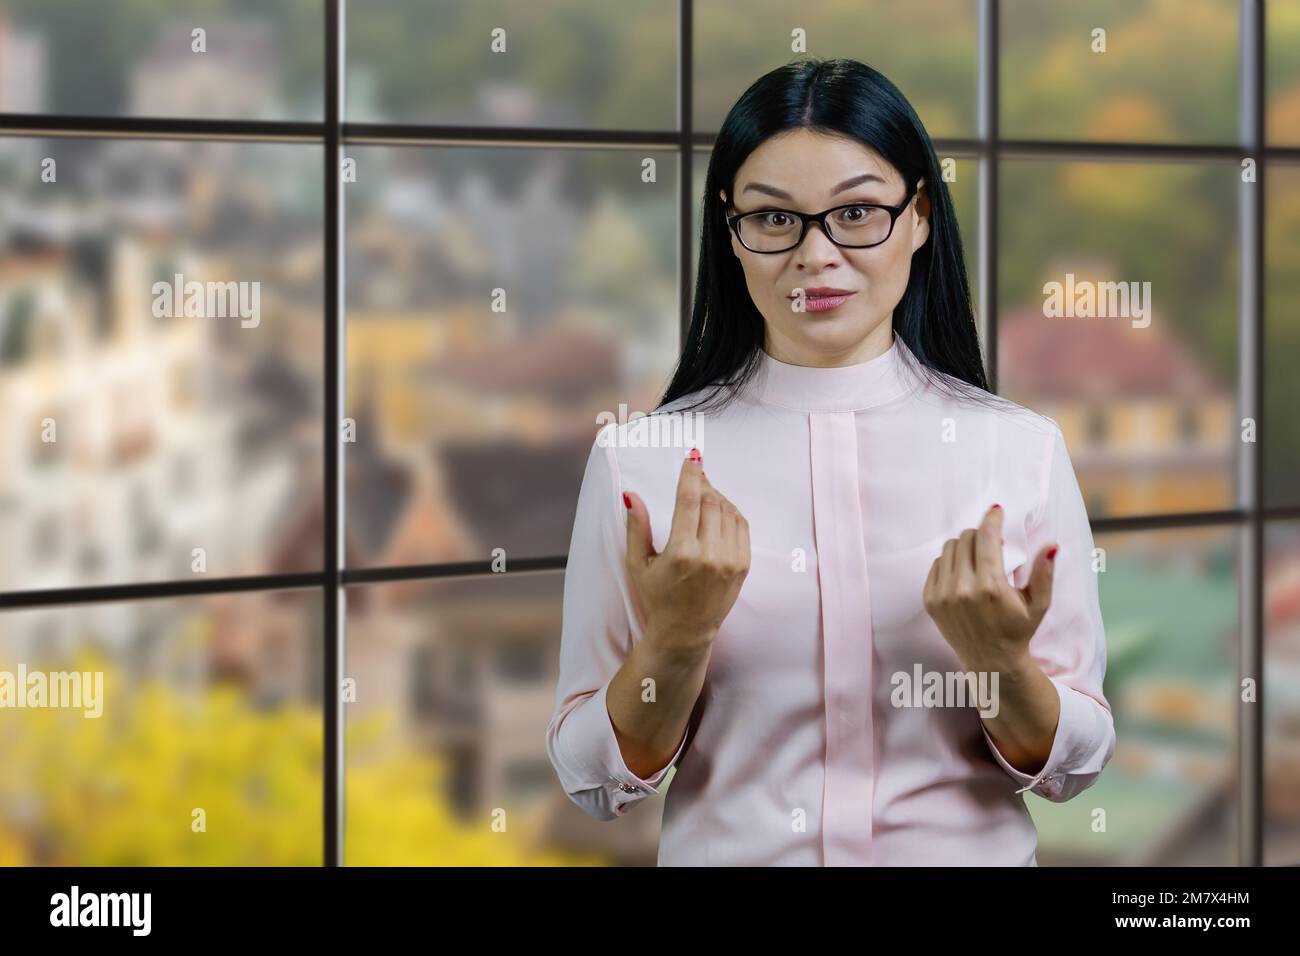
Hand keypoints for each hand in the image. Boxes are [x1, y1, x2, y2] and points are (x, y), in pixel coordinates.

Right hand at [622, 449, 750, 658]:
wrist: (685, 632)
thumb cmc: (657, 598)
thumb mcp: (637, 565)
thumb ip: (636, 528)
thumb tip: (632, 495)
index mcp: (681, 553)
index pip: (690, 501)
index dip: (691, 474)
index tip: (693, 456)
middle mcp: (709, 556)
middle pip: (711, 502)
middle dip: (703, 483)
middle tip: (696, 474)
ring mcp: (730, 561)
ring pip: (728, 511)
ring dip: (717, 496)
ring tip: (705, 493)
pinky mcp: (743, 566)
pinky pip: (741, 526)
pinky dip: (731, 512)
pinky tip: (719, 510)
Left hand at [922, 504, 1057, 673]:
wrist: (990, 662)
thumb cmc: (1018, 629)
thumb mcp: (1039, 604)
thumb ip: (1044, 573)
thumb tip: (1051, 544)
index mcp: (991, 587)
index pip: (986, 537)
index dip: (992, 519)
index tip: (996, 510)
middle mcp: (963, 589)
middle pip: (966, 538)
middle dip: (981, 535)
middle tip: (992, 545)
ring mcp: (942, 595)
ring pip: (949, 548)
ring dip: (965, 546)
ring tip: (979, 559)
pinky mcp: (930, 600)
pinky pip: (937, 564)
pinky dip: (951, 562)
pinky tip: (965, 574)